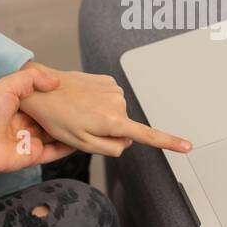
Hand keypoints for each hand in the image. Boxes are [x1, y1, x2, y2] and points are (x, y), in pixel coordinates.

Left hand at [0, 68, 75, 176]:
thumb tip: (55, 81)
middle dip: (64, 111)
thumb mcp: (8, 84)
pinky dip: (69, 146)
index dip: (53, 93)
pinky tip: (82, 139)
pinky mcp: (36, 155)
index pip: (40, 99)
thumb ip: (32, 77)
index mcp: (17, 105)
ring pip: (55, 134)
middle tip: (83, 103)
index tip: (71, 87)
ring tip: (88, 119)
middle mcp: (24, 122)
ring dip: (69, 128)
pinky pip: (56, 151)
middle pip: (50, 116)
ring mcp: (31, 139)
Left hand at [19, 62, 191, 156]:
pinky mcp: (105, 80)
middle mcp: (117, 102)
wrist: (39, 89)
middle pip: (123, 128)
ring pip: (115, 113)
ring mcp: (112, 88)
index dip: (169, 142)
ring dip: (100, 116)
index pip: (147, 135)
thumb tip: (127, 141)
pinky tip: (80, 101)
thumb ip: (110, 147)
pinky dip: (97, 103)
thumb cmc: (55, 118)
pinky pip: (109, 100)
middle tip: (81, 126)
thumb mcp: (81, 143)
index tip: (188, 146)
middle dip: (107, 131)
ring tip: (77, 112)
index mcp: (112, 121)